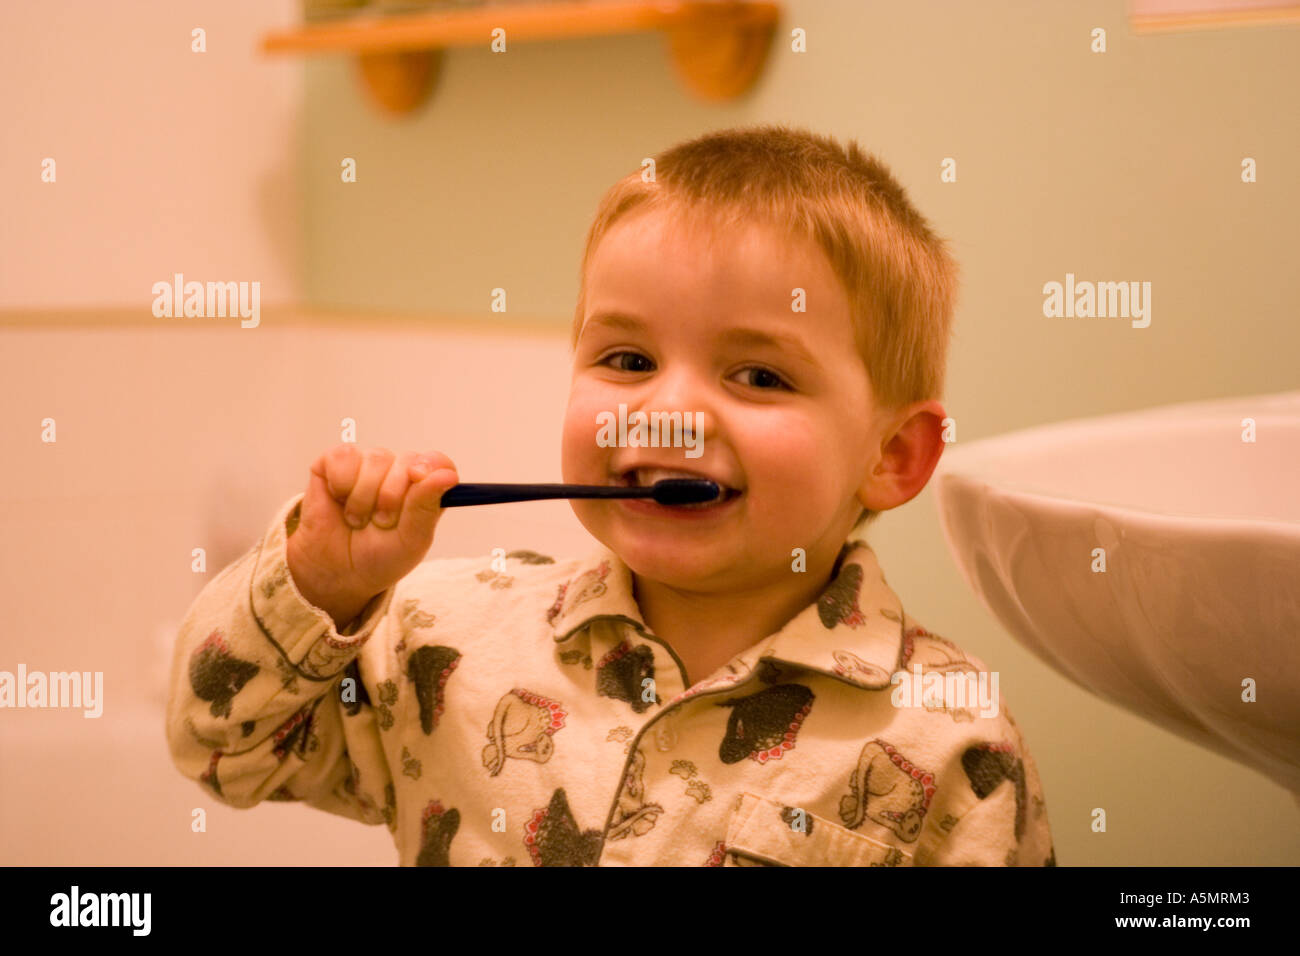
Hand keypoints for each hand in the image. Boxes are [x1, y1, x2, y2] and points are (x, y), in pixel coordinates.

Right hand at [286, 444, 458, 625]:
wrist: (335, 571)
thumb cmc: (379, 557)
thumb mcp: (410, 540)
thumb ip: (426, 507)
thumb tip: (447, 476)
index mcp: (423, 489)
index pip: (438, 463)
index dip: (431, 467)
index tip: (418, 479)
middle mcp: (397, 472)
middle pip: (407, 460)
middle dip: (392, 497)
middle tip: (381, 522)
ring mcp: (367, 464)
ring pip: (376, 458)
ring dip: (364, 497)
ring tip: (358, 519)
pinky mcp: (336, 461)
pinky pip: (344, 455)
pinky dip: (341, 482)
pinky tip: (339, 499)